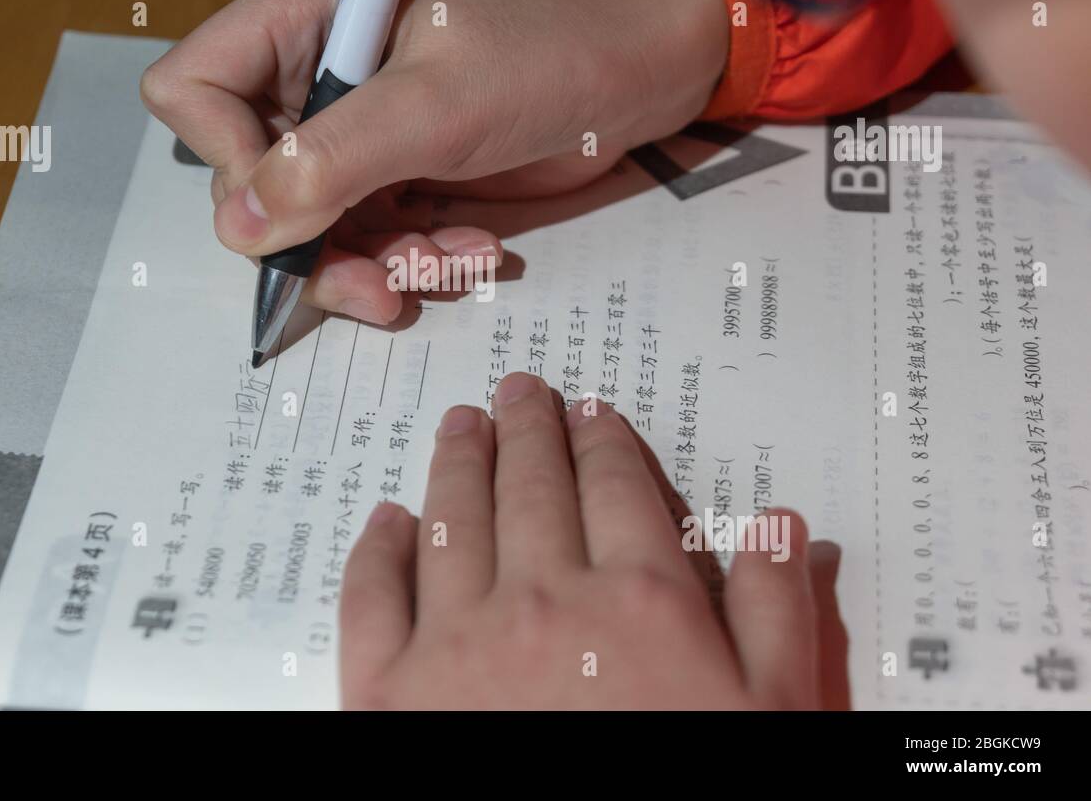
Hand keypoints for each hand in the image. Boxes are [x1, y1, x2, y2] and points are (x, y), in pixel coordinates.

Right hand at [141, 0, 726, 323]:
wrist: (637, 78)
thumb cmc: (546, 59)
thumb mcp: (435, 109)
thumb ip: (330, 164)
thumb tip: (241, 226)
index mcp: (302, 15)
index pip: (193, 90)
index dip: (227, 159)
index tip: (296, 202)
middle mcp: (312, 73)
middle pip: (247, 181)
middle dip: (315, 242)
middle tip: (379, 281)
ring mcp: (353, 129)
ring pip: (307, 228)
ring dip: (374, 262)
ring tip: (448, 263)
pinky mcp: (393, 173)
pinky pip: (365, 240)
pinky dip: (412, 261)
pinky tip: (471, 253)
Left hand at [339, 372, 830, 709]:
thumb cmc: (685, 797)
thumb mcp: (772, 718)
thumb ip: (779, 618)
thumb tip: (780, 529)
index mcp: (640, 603)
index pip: (618, 489)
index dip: (603, 441)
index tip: (589, 412)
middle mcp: (545, 601)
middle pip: (534, 487)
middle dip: (529, 431)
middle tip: (520, 393)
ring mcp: (457, 643)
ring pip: (454, 520)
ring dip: (459, 462)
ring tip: (464, 424)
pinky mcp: (388, 692)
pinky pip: (373, 596)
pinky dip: (378, 549)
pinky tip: (389, 521)